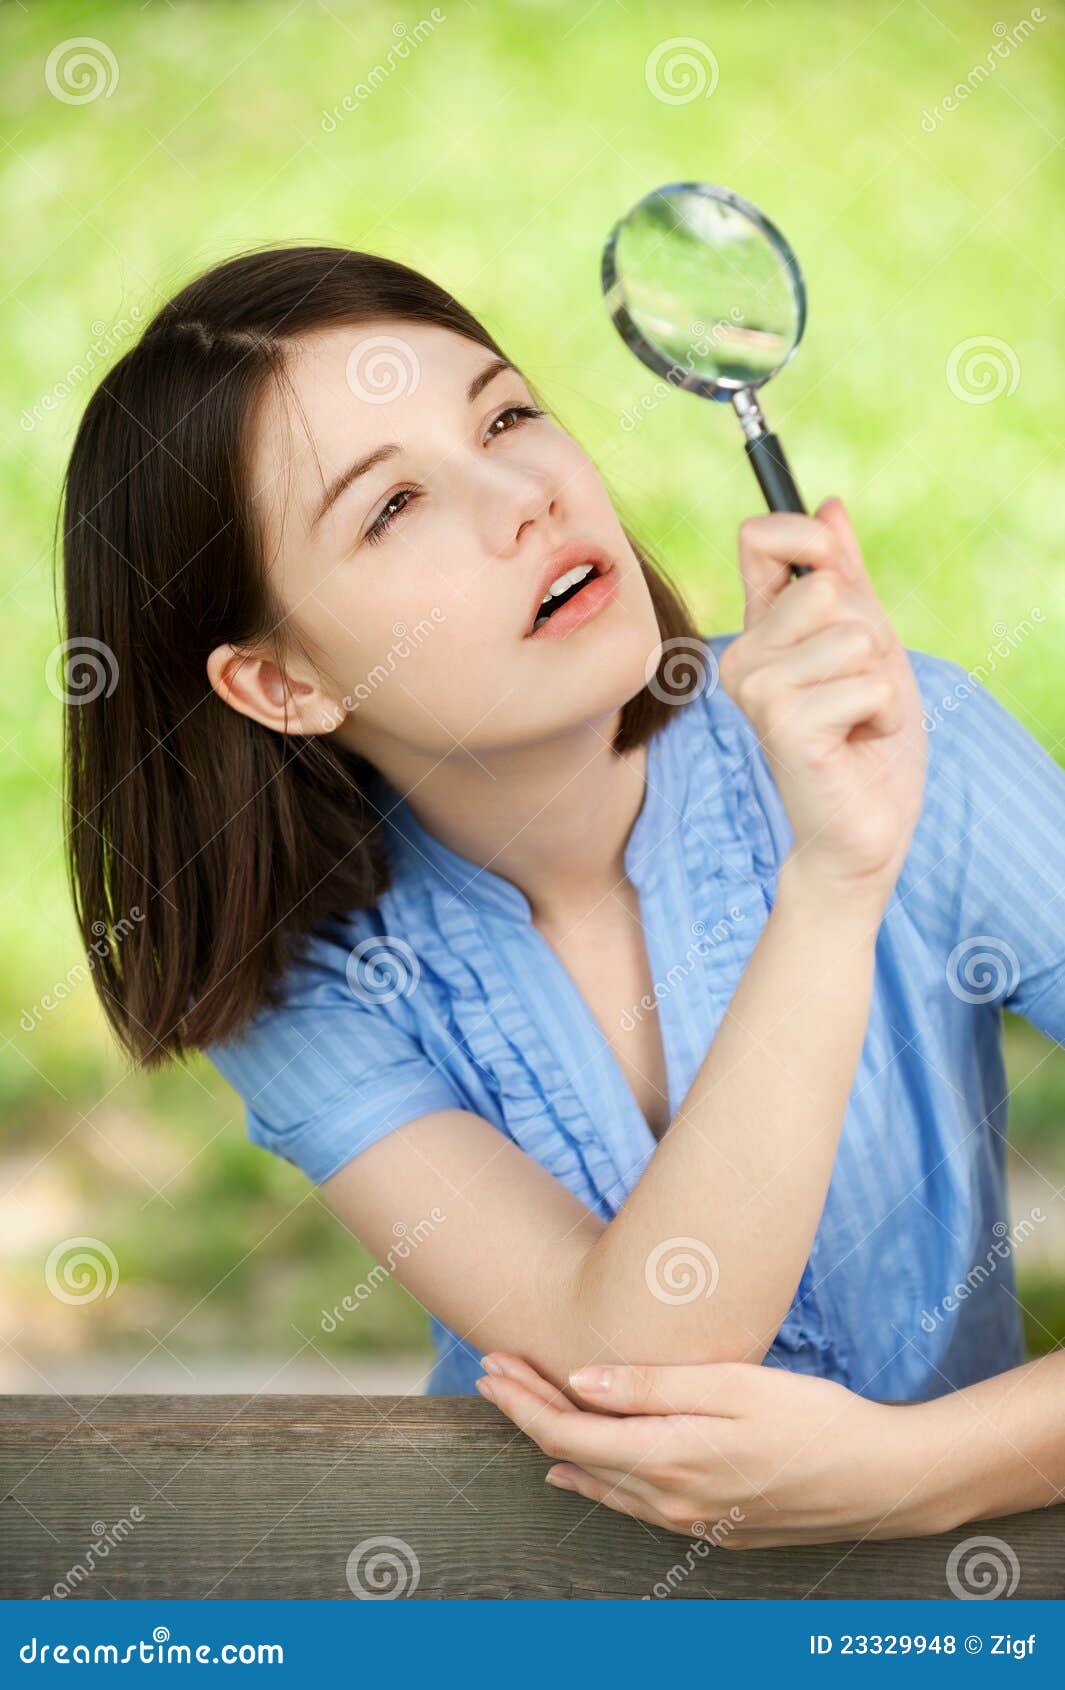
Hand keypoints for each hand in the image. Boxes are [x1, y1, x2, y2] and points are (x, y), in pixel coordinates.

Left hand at [477, 1352, 962, 1547]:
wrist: (879, 1480)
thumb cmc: (812, 1418)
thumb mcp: (733, 1385)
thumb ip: (653, 1386)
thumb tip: (579, 1381)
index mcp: (669, 1458)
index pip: (570, 1429)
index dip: (524, 1397)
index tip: (493, 1362)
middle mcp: (669, 1498)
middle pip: (574, 1454)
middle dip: (524, 1411)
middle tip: (488, 1373)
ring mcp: (690, 1519)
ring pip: (598, 1482)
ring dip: (552, 1441)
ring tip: (517, 1407)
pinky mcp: (711, 1526)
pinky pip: (629, 1503)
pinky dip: (591, 1479)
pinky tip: (573, 1469)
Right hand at [720, 498, 925, 899]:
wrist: (863, 831)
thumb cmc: (864, 743)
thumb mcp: (867, 644)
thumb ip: (847, 578)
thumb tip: (831, 506)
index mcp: (759, 630)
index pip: (761, 539)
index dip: (810, 539)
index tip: (838, 573)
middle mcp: (743, 657)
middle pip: (827, 588)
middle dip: (870, 637)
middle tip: (855, 690)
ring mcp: (757, 691)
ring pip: (856, 637)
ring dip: (880, 682)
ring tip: (857, 721)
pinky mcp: (784, 726)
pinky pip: (870, 685)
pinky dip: (884, 715)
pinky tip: (859, 743)